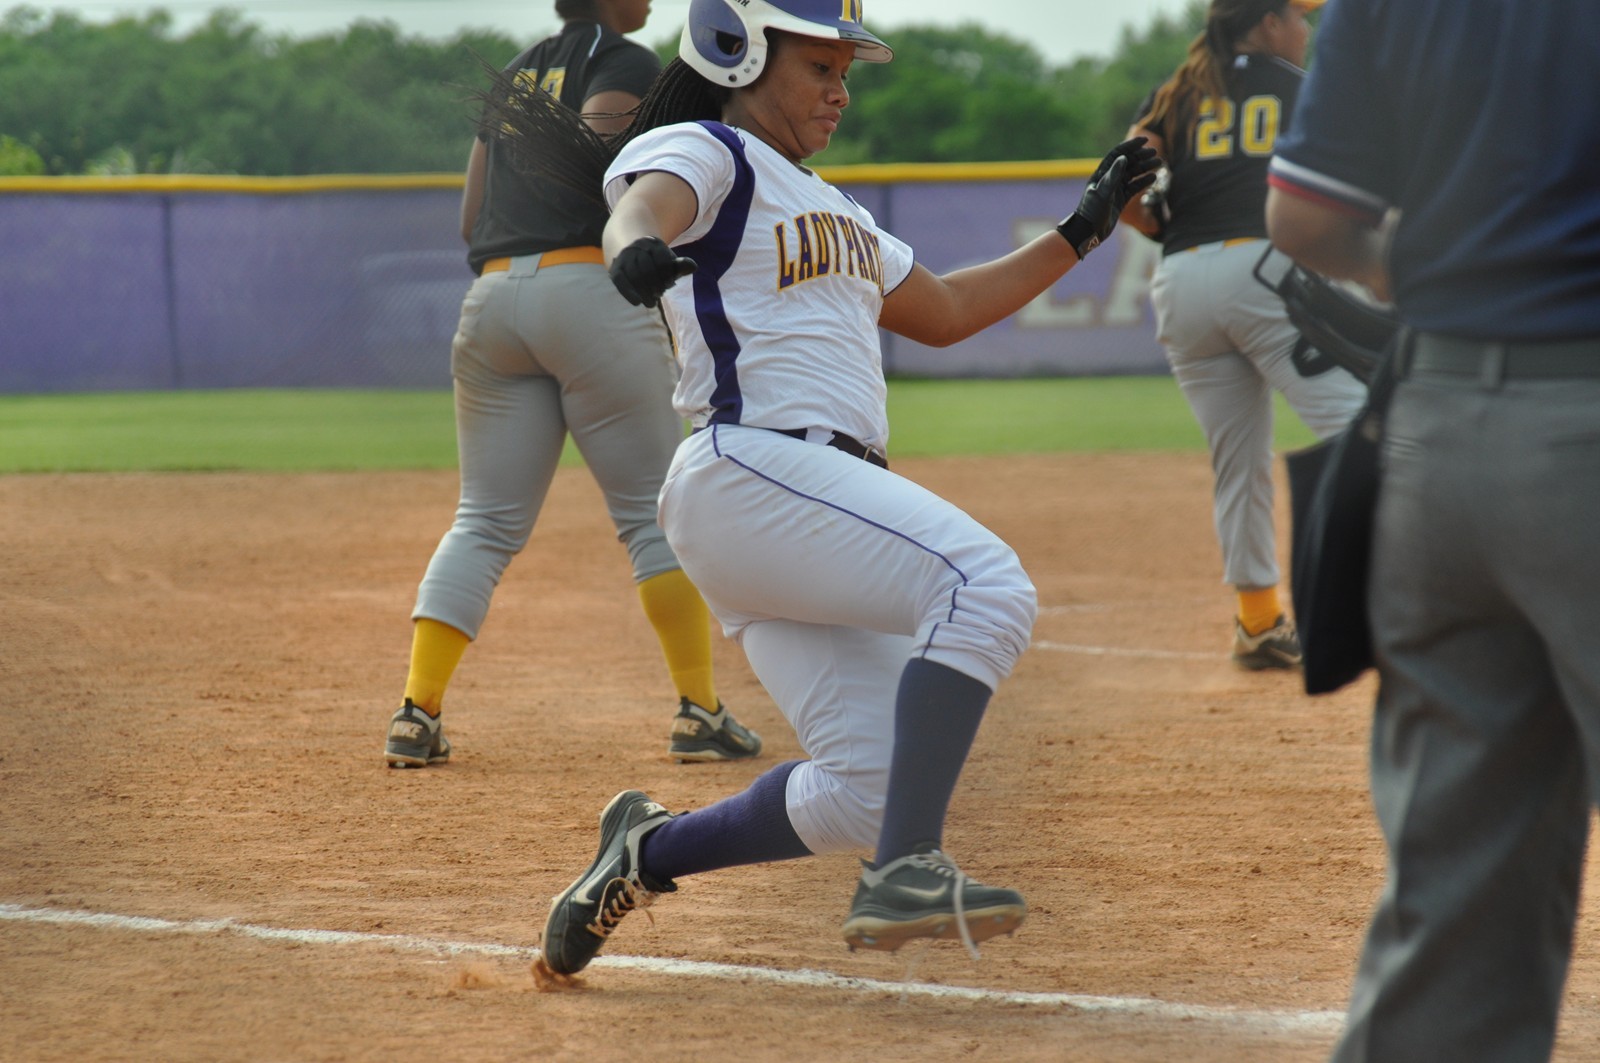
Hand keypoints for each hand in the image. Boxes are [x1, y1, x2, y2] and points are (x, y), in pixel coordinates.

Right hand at [609, 237, 696, 307]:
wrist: (630, 250)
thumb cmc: (655, 261)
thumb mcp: (669, 262)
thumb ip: (680, 266)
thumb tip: (693, 266)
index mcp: (654, 244)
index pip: (662, 261)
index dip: (666, 276)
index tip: (669, 284)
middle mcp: (638, 247)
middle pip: (648, 269)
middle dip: (655, 285)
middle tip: (659, 295)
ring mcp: (625, 257)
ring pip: (635, 276)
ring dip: (644, 292)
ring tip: (651, 303)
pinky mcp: (616, 269)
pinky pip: (620, 280)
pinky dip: (628, 293)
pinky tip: (637, 302)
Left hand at [1057, 137, 1161, 258]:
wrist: (1089, 231)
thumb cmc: (1092, 211)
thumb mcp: (1103, 193)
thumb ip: (1113, 176)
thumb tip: (1123, 158)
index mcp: (1102, 174)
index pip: (1118, 154)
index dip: (1131, 146)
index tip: (1145, 140)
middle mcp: (1109, 179)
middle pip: (1127, 162)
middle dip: (1141, 156)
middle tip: (1155, 153)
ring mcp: (1115, 189)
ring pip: (1133, 174)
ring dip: (1145, 168)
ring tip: (1159, 164)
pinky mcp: (1120, 199)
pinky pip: (1134, 187)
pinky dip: (1144, 182)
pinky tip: (1154, 178)